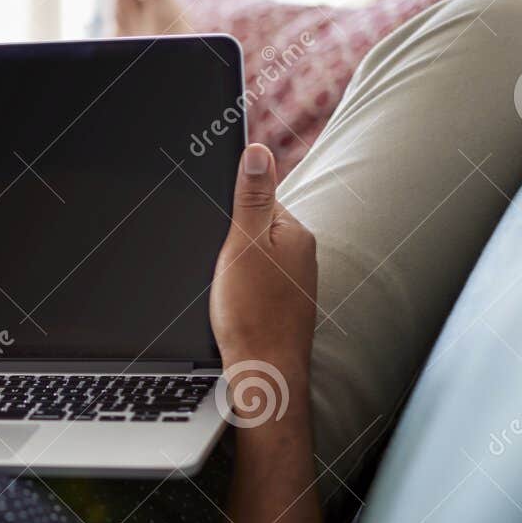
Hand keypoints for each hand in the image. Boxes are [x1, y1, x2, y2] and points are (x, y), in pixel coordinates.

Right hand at [209, 143, 316, 379]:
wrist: (263, 373)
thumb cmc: (251, 313)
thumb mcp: (241, 244)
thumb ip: (250, 197)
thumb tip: (259, 150)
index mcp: (294, 231)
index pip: (257, 201)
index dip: (228, 216)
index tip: (219, 240)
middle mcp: (302, 253)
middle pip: (254, 229)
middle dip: (230, 243)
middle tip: (221, 271)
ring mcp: (296, 280)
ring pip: (254, 258)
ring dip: (235, 269)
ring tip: (228, 293)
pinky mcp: (285, 303)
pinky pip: (257, 283)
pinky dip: (241, 290)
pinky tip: (234, 308)